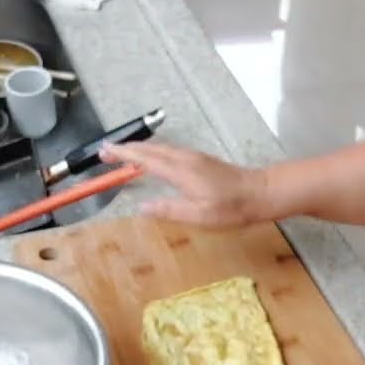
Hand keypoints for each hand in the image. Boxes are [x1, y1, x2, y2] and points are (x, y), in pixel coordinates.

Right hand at [101, 142, 268, 226]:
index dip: (123, 155)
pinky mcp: (200, 160)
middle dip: (126, 149)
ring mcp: (193, 157)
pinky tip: (151, 160)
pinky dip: (152, 153)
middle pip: (149, 149)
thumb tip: (142, 207)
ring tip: (122, 155)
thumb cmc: (231, 208)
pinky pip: (168, 152)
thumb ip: (168, 210)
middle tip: (105, 153)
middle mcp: (184, 159)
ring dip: (139, 150)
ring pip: (159, 149)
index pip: (145, 159)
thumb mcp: (198, 215)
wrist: (260, 193)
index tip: (104, 152)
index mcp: (180, 171)